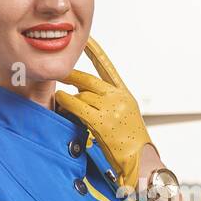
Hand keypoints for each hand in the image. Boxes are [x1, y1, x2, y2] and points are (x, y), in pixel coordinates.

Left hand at [56, 36, 152, 194]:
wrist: (141, 161)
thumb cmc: (131, 143)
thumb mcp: (124, 115)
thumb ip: (107, 102)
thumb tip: (82, 93)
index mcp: (125, 94)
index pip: (107, 66)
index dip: (95, 51)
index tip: (85, 39)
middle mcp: (119, 97)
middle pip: (88, 80)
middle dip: (71, 76)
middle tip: (59, 73)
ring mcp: (111, 108)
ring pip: (81, 95)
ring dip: (68, 100)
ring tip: (61, 102)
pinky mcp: (102, 121)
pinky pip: (77, 105)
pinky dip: (66, 102)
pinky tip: (60, 101)